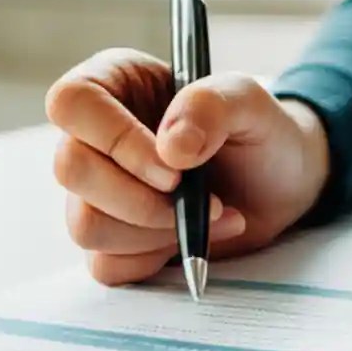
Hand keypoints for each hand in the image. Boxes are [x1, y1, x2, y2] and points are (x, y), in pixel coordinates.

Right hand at [45, 48, 329, 283]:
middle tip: (207, 202)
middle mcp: (92, 137)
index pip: (73, 103)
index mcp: (113, 84)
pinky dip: (155, 260)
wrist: (280, 186)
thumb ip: (212, 106)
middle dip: (143, 200)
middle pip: (71, 170)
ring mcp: (97, 192)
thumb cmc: (259, 133)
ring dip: (155, 232)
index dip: (117, 140)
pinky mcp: (113, 240)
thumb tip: (171, 148)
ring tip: (212, 216)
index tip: (176, 170)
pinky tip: (193, 239)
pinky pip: (106, 265)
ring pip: (86, 225)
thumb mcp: (250, 103)